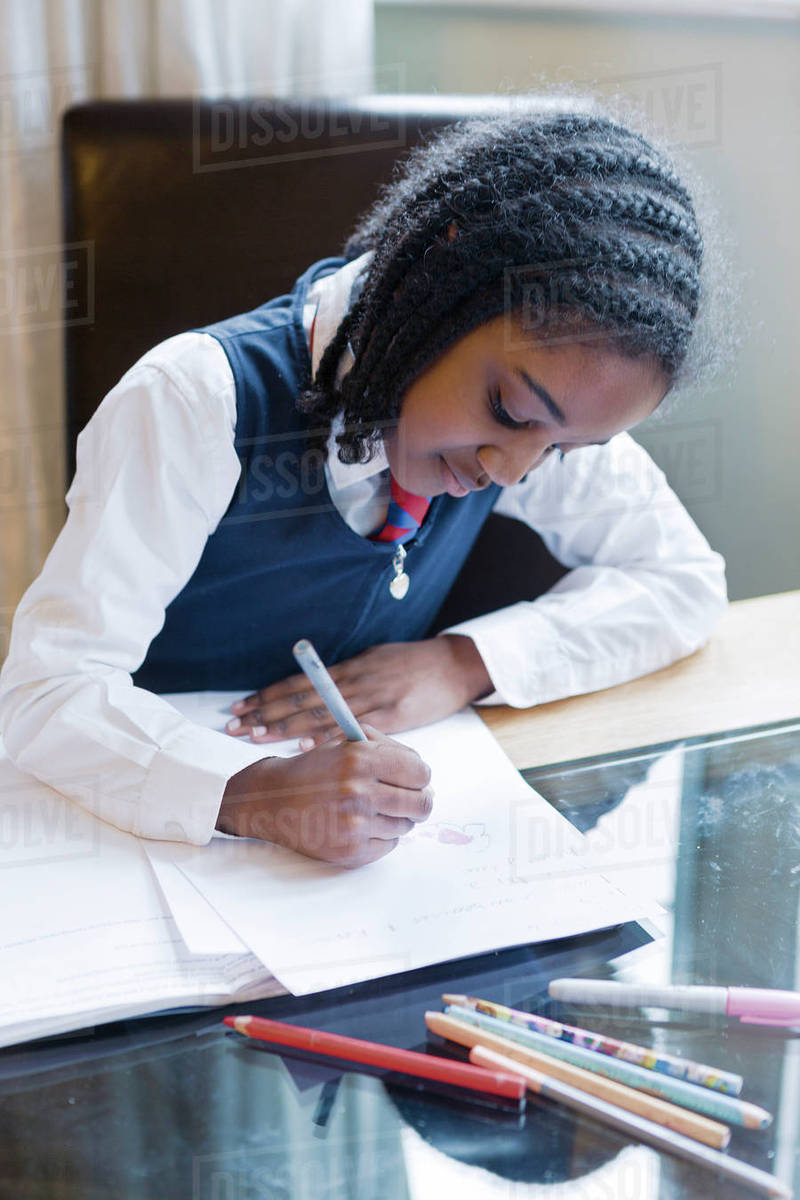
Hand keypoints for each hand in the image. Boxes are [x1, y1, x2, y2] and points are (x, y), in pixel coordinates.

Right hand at [216, 725, 432, 866]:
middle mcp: (358, 792)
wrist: (272, 800)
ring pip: (406, 826)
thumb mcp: (349, 741)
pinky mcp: (350, 852)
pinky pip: (389, 845)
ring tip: (371, 808)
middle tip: (407, 798)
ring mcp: (354, 825)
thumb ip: (391, 750)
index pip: (421, 772)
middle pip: (422, 804)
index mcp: (361, 759)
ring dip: (396, 818)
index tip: (413, 778)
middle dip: (418, 800)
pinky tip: (360, 824)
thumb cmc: (317, 767)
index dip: (420, 775)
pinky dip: (381, 836)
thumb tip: (425, 776)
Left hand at [225, 636, 492, 745]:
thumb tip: (317, 693)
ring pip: (321, 712)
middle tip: (234, 725)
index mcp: (350, 667)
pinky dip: (329, 737)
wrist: (455, 665)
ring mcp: (373, 698)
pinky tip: (306, 746)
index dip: (269, 695)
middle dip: (266, 713)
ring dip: (286, 726)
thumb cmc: (415, 665)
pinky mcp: (393, 715)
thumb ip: (348, 678)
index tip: (242, 707)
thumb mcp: (376, 661)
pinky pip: (355, 729)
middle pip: (301, 697)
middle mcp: (355, 680)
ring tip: (256, 736)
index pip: (299, 682)